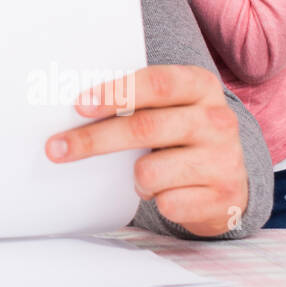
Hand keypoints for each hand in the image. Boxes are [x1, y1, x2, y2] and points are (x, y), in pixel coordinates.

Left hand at [46, 64, 248, 237]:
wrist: (229, 181)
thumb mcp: (168, 106)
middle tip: (56, 148)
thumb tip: (75, 107)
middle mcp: (218, 120)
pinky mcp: (224, 198)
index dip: (115, 93)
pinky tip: (169, 191)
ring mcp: (225, 160)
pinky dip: (156, 199)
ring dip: (135, 177)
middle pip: (144, 128)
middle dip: (93, 140)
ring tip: (146, 172)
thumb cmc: (181, 135)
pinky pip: (166, 203)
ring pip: (149, 171)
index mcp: (201, 85)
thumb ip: (134, 100)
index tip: (79, 106)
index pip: (156, 83)